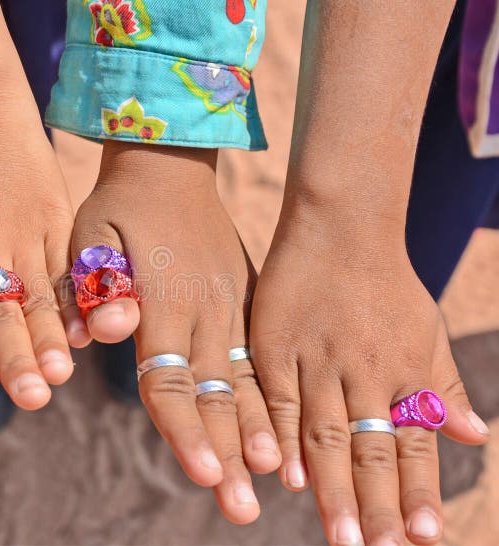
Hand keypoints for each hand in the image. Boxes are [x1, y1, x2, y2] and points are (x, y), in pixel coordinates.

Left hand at [69, 141, 280, 522]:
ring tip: (276, 480)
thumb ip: (95, 284)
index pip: (170, 377)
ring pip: (246, 379)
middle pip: (214, 392)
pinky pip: (259, 356)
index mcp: (166, 299)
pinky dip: (272, 396)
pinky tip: (285, 427)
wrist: (169, 167)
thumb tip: (105, 332)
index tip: (205, 474)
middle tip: (240, 508)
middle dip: (227, 450)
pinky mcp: (246, 302)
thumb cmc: (118, 207)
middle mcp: (206, 310)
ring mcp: (232, 307)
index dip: (185, 428)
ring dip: (259, 431)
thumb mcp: (91, 234)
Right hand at [250, 208, 490, 544]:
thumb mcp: (425, 330)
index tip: (424, 538)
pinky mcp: (277, 348)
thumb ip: (445, 386)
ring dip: (334, 488)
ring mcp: (320, 360)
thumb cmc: (386, 283)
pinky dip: (286, 439)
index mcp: (405, 372)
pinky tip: (287, 476)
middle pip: (373, 450)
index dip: (419, 492)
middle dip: (379, 505)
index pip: (415, 445)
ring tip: (341, 536)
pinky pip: (283, 401)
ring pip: (328, 434)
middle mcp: (368, 373)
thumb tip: (476, 438)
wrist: (340, 226)